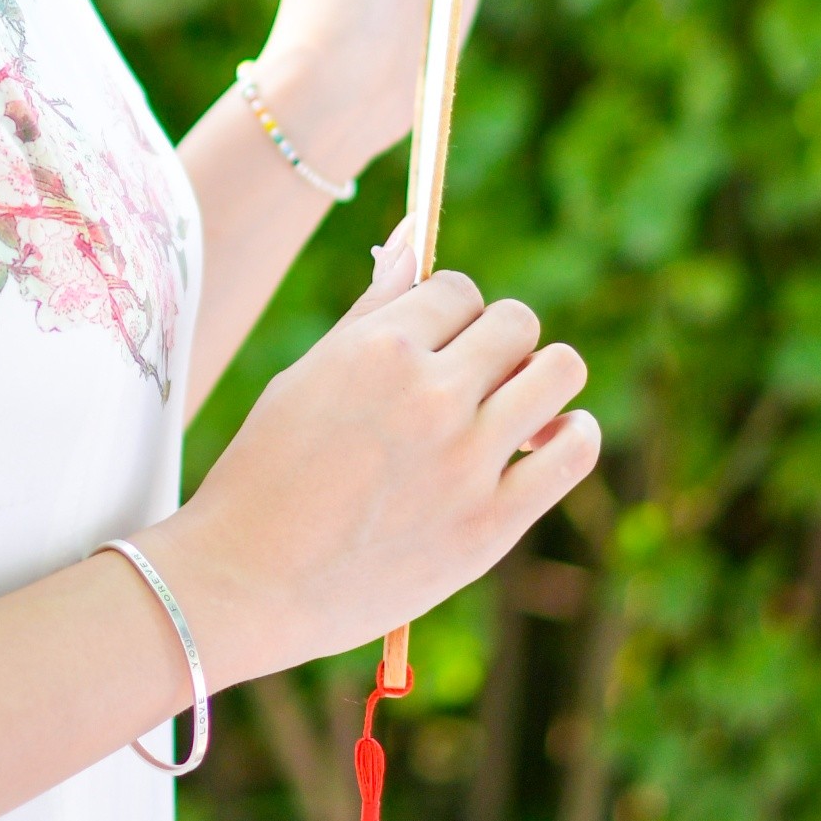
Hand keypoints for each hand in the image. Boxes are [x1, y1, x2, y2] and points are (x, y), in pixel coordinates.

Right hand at [161, 226, 598, 684]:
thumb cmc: (266, 473)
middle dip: (499, 342)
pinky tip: (549, 439)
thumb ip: (373, 308)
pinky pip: (573, 451)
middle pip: (516, 323)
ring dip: (545, 377)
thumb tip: (413, 238)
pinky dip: (575, 433)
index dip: (451, 314)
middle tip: (473, 381)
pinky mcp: (491, 525)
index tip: (435, 345)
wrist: (246, 581)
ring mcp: (465, 460)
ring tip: (517, 406)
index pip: (459, 289)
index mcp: (377, 348)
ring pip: (559, 371)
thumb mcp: (308, 375)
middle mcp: (429, 394)